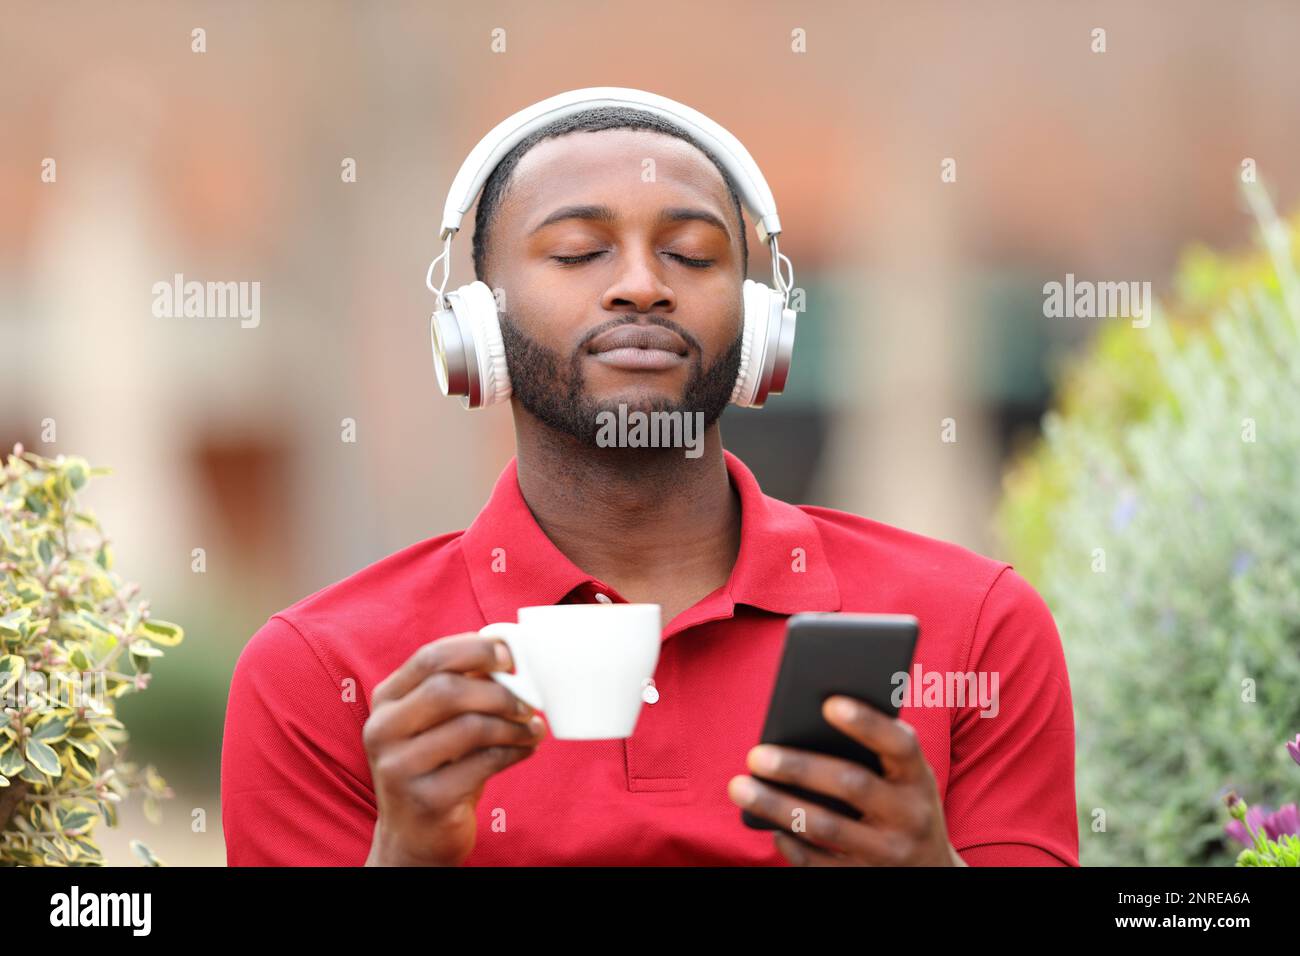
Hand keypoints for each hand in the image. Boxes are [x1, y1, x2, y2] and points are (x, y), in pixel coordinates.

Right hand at [362, 633, 545, 865]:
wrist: (415, 837)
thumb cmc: (437, 767)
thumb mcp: (437, 723)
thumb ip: (463, 687)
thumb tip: (509, 654)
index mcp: (386, 701)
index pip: (430, 658)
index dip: (475, 650)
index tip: (509, 656)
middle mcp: (383, 730)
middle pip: (446, 689)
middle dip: (498, 691)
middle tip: (528, 700)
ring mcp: (400, 767)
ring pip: (470, 727)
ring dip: (513, 725)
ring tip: (533, 729)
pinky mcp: (427, 798)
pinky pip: (483, 763)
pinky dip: (514, 751)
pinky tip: (525, 749)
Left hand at [727, 695, 965, 865]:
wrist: (932, 869)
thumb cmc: (902, 801)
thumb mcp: (903, 775)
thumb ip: (872, 749)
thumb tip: (808, 717)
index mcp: (918, 776)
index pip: (899, 744)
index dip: (867, 722)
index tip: (828, 703)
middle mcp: (911, 814)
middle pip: (852, 785)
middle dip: (799, 768)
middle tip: (756, 755)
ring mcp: (890, 851)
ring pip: (828, 827)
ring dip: (778, 807)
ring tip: (740, 788)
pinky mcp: (868, 877)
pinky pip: (823, 865)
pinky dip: (794, 846)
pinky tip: (771, 828)